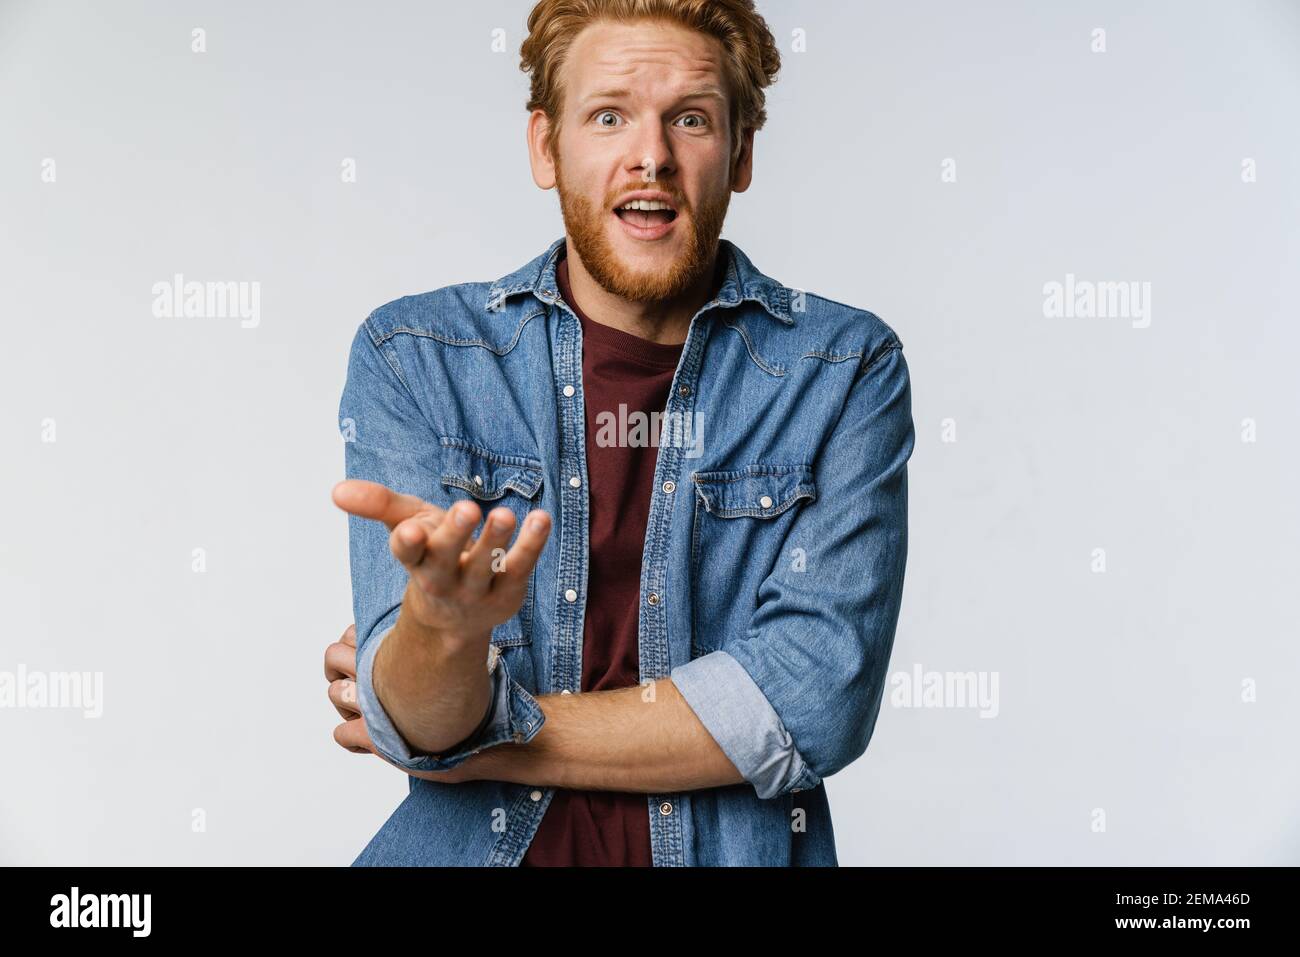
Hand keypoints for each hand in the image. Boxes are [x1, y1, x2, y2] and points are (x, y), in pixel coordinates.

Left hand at [323, 621, 480, 783]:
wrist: (486, 738)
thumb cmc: (475, 700)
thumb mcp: (454, 658)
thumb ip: (429, 645)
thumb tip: (427, 629)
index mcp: (396, 652)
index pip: (351, 634)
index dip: (353, 640)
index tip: (365, 648)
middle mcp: (379, 676)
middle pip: (333, 656)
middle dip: (339, 666)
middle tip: (357, 677)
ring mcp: (374, 707)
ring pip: (334, 693)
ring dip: (343, 700)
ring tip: (361, 707)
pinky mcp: (373, 738)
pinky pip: (342, 734)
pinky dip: (350, 737)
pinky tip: (367, 739)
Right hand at [331, 479, 551, 648]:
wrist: (454, 617)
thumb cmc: (430, 556)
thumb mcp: (405, 524)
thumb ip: (377, 504)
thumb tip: (337, 490)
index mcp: (415, 561)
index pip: (407, 553)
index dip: (408, 542)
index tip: (409, 531)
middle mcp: (443, 579)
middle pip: (446, 559)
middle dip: (455, 535)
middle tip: (467, 508)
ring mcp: (477, 589)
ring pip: (485, 566)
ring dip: (495, 541)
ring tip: (505, 514)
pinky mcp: (508, 592)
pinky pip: (521, 567)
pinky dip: (532, 544)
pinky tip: (541, 518)